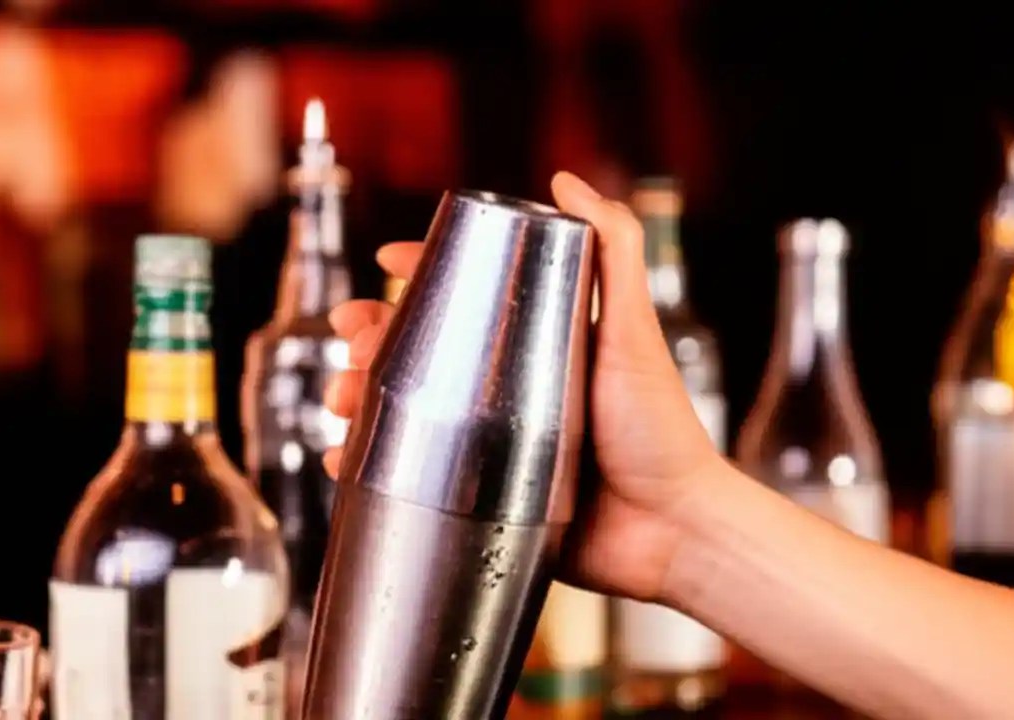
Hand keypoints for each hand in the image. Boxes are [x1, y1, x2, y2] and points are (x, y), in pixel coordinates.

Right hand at [322, 171, 727, 602]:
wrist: (672, 535)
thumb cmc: (661, 431)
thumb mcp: (636, 333)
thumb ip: (615, 251)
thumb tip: (564, 179)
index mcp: (539, 343)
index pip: (468, 293)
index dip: (421, 274)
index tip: (385, 263)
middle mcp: (510, 388)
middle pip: (422, 350)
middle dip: (373, 341)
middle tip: (352, 349)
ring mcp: (493, 445)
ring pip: (406, 411)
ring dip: (360, 399)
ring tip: (341, 406)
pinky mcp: (482, 497)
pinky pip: (413, 475)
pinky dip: (371, 466)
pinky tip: (344, 460)